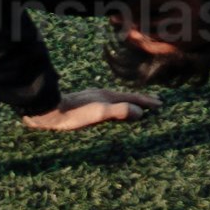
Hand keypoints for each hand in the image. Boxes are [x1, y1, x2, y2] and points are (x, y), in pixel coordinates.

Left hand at [20, 95, 152, 135]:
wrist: (48, 111)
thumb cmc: (73, 114)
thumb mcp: (99, 113)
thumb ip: (120, 112)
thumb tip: (140, 113)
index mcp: (108, 97)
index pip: (133, 98)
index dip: (147, 102)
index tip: (161, 104)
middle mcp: (102, 95)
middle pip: (127, 98)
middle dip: (141, 101)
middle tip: (154, 105)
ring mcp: (93, 99)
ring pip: (117, 101)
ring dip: (129, 105)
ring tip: (138, 109)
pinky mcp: (85, 105)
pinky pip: (108, 106)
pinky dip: (117, 108)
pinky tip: (112, 113)